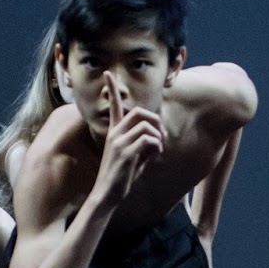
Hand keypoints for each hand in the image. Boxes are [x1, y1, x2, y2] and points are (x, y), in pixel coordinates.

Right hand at [93, 71, 164, 205]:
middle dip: (156, 120)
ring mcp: (119, 142)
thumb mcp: (134, 156)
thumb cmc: (121, 176)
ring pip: (147, 126)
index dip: (112, 89)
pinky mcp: (125, 153)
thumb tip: (159, 138)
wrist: (107, 194)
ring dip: (158, 137)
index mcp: (114, 132)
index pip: (113, 106)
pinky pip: (149, 140)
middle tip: (161, 135)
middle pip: (139, 112)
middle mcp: (115, 134)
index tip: (107, 73)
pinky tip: (154, 156)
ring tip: (157, 150)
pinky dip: (157, 146)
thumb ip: (144, 144)